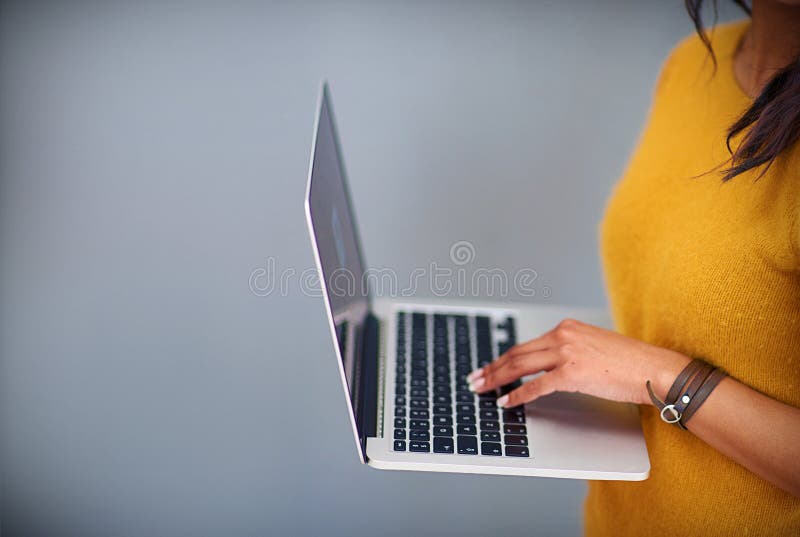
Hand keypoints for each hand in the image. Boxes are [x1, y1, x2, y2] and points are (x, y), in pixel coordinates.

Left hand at [467, 318, 690, 407]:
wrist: (654, 368)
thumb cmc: (629, 363)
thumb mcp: (592, 348)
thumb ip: (568, 352)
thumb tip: (545, 369)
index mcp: (566, 328)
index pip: (526, 345)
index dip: (503, 358)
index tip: (488, 367)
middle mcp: (563, 336)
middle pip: (517, 353)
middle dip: (492, 368)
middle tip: (474, 379)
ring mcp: (567, 353)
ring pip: (520, 366)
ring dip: (497, 379)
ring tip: (482, 390)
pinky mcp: (573, 372)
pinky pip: (536, 386)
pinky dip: (518, 395)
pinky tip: (506, 402)